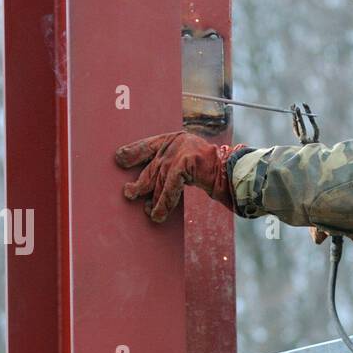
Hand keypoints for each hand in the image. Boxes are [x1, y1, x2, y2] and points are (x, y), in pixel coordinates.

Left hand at [113, 131, 248, 221]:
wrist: (233, 173)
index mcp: (175, 138)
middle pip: (153, 166)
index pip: (149, 145)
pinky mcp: (186, 163)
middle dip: (141, 181)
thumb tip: (148, 186)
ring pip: (161, 180)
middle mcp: (176, 143)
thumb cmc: (212, 172)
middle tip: (128, 193)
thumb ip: (171, 169)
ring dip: (153, 199)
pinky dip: (164, 203)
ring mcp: (181, 152)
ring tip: (148, 212)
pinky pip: (170, 187)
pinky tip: (158, 214)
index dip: (133, 152)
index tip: (119, 158)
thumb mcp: (189, 164)